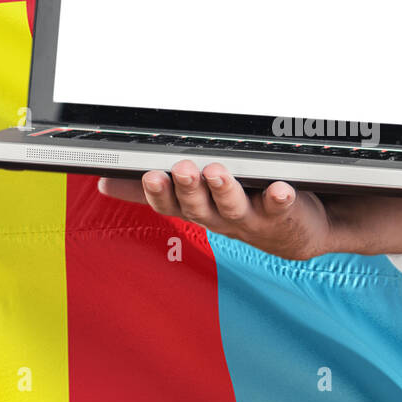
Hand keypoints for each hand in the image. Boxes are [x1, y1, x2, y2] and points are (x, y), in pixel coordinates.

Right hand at [97, 160, 401, 258]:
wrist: (298, 232)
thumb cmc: (243, 208)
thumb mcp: (196, 202)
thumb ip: (158, 192)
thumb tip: (102, 184)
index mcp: (199, 211)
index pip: (170, 204)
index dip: (158, 194)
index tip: (149, 175)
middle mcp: (223, 219)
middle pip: (200, 206)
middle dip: (190, 188)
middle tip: (183, 169)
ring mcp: (255, 219)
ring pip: (236, 206)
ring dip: (226, 190)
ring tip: (220, 172)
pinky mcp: (286, 215)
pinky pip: (282, 206)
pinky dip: (281, 197)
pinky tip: (280, 187)